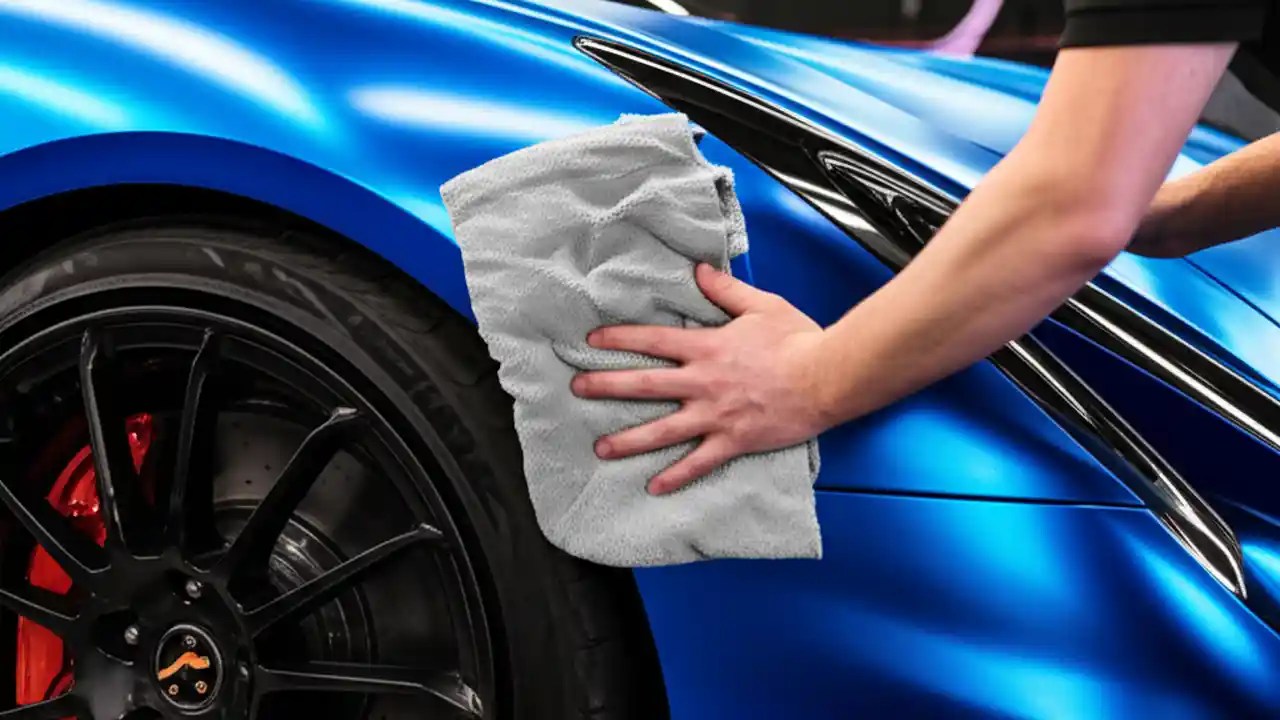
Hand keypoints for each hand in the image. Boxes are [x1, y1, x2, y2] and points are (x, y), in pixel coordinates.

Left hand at [571, 264, 831, 494]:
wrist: (827, 377)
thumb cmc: (799, 339)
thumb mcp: (761, 305)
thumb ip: (725, 290)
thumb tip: (698, 270)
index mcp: (707, 347)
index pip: (652, 341)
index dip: (619, 339)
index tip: (591, 342)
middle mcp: (703, 382)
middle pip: (644, 385)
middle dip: (606, 387)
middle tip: (577, 390)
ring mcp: (716, 415)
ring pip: (662, 430)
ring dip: (629, 439)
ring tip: (601, 448)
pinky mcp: (733, 440)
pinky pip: (698, 463)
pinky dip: (676, 476)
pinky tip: (654, 486)